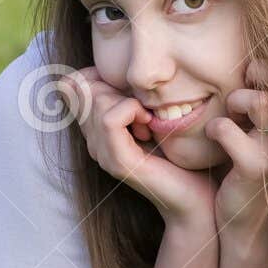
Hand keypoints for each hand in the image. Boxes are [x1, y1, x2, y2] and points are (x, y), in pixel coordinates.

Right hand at [55, 66, 216, 227]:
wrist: (196, 198)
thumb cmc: (180, 156)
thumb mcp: (152, 116)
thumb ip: (132, 96)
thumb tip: (113, 69)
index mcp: (98, 131)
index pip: (71, 86)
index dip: (94, 75)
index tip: (126, 89)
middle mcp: (94, 143)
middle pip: (85, 89)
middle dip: (116, 87)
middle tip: (143, 111)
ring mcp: (103, 154)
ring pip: (97, 101)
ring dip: (127, 100)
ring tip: (147, 120)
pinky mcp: (118, 161)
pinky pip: (110, 119)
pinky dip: (132, 110)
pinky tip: (147, 123)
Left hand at [205, 59, 267, 254]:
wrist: (249, 221)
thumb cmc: (252, 162)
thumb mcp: (265, 128)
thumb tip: (258, 62)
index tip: (255, 73)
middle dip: (259, 73)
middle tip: (244, 86)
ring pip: (263, 102)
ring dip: (238, 99)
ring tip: (231, 112)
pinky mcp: (255, 168)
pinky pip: (228, 131)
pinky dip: (216, 128)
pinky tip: (215, 136)